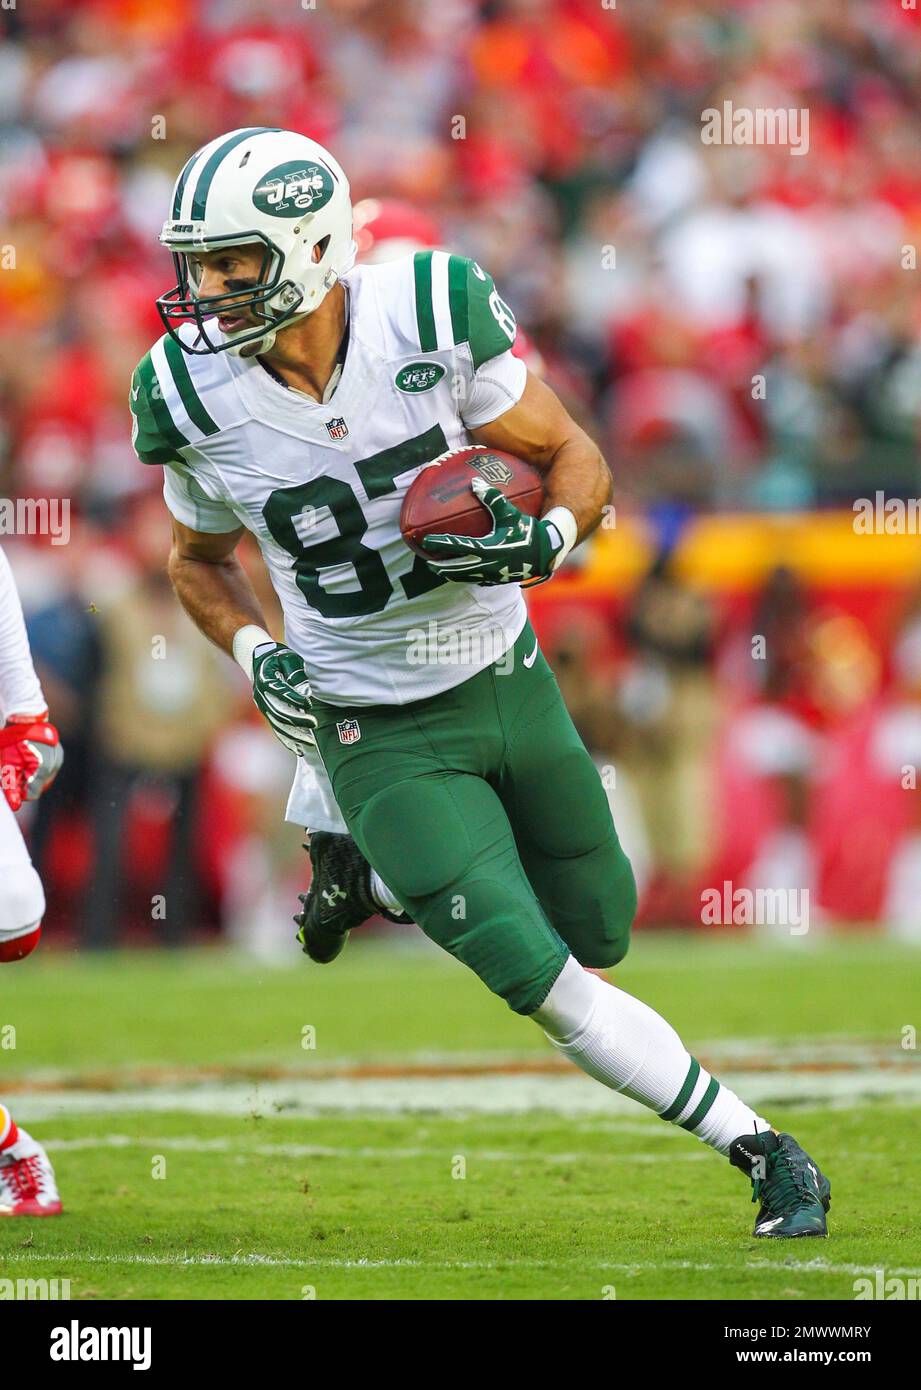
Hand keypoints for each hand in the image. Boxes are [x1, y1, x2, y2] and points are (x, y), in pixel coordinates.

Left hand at [0, 713, 62, 811]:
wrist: (25, 719)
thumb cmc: (14, 741)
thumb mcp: (8, 765)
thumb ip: (12, 786)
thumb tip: (15, 805)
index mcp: (42, 770)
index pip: (31, 794)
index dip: (19, 791)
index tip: (11, 782)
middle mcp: (54, 766)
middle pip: (39, 787)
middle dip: (26, 783)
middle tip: (15, 772)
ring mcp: (58, 759)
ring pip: (44, 778)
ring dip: (33, 776)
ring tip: (22, 763)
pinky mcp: (58, 754)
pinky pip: (49, 769)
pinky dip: (39, 768)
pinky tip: (31, 758)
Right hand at [251, 642, 317, 755]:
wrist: (258, 661)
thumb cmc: (278, 658)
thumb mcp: (287, 658)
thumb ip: (296, 672)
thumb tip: (308, 689)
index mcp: (266, 679)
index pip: (281, 692)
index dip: (295, 698)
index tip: (309, 703)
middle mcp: (261, 696)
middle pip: (279, 712)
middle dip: (298, 720)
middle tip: (315, 723)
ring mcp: (263, 707)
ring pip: (278, 725)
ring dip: (295, 735)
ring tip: (311, 742)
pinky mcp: (268, 714)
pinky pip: (277, 730)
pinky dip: (288, 741)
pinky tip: (299, 750)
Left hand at [422, 478, 565, 585]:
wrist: (547, 552)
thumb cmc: (528, 531)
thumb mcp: (510, 513)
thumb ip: (492, 498)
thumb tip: (475, 482)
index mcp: (487, 548)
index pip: (457, 546)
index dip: (440, 543)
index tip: (426, 541)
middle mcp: (487, 565)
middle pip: (457, 569)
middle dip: (442, 567)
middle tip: (429, 563)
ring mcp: (493, 575)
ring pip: (467, 577)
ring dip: (453, 575)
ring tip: (442, 571)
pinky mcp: (500, 579)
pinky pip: (479, 580)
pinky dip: (468, 578)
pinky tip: (466, 574)